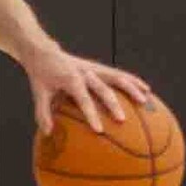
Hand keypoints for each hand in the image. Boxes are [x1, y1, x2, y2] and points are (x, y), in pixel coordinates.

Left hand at [26, 52, 155, 135]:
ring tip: (146, 101)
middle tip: (123, 121)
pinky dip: (133, 81)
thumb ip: (43, 113)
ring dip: (132, 88)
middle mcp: (85, 71)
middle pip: (104, 88)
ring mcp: (94, 68)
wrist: (44, 52)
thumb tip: (48, 134)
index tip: (99, 130)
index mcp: (70, 78)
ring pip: (117, 76)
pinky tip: (146, 90)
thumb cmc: (42, 75)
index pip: (83, 99)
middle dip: (114, 105)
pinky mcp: (99, 67)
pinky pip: (119, 74)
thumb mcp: (39, 93)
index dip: (92, 114)